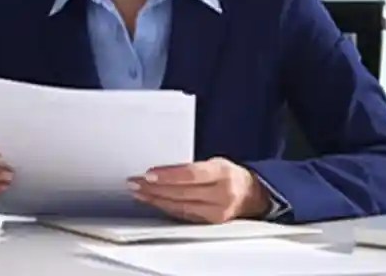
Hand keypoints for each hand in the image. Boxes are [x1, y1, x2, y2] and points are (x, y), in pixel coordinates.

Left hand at [127, 157, 271, 223]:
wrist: (250, 195)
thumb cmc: (228, 175)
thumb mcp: (215, 163)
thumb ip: (192, 167)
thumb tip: (161, 170)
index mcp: (223, 173)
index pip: (192, 175)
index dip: (169, 175)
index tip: (148, 174)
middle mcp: (221, 194)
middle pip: (182, 193)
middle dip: (155, 188)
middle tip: (135, 182)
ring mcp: (215, 212)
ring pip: (179, 207)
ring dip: (155, 199)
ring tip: (138, 191)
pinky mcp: (208, 223)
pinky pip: (182, 215)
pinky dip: (165, 207)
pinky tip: (153, 201)